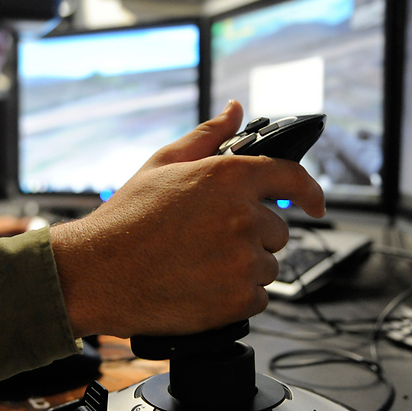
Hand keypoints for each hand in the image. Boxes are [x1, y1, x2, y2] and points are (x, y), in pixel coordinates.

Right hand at [50, 100, 325, 337]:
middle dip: (252, 235)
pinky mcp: (237, 300)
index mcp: (228, 176)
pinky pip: (259, 299)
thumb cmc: (125, 220)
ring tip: (198, 265)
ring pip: (268, 266)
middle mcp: (242, 216)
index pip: (292, 178)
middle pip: (277, 230)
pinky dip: (236, 298)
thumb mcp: (162, 165)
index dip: (310, 191)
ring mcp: (242, 260)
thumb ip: (207, 136)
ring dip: (244, 268)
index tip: (316, 203)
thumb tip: (233, 111)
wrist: (95, 273)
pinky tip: (201, 287)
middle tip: (208, 241)